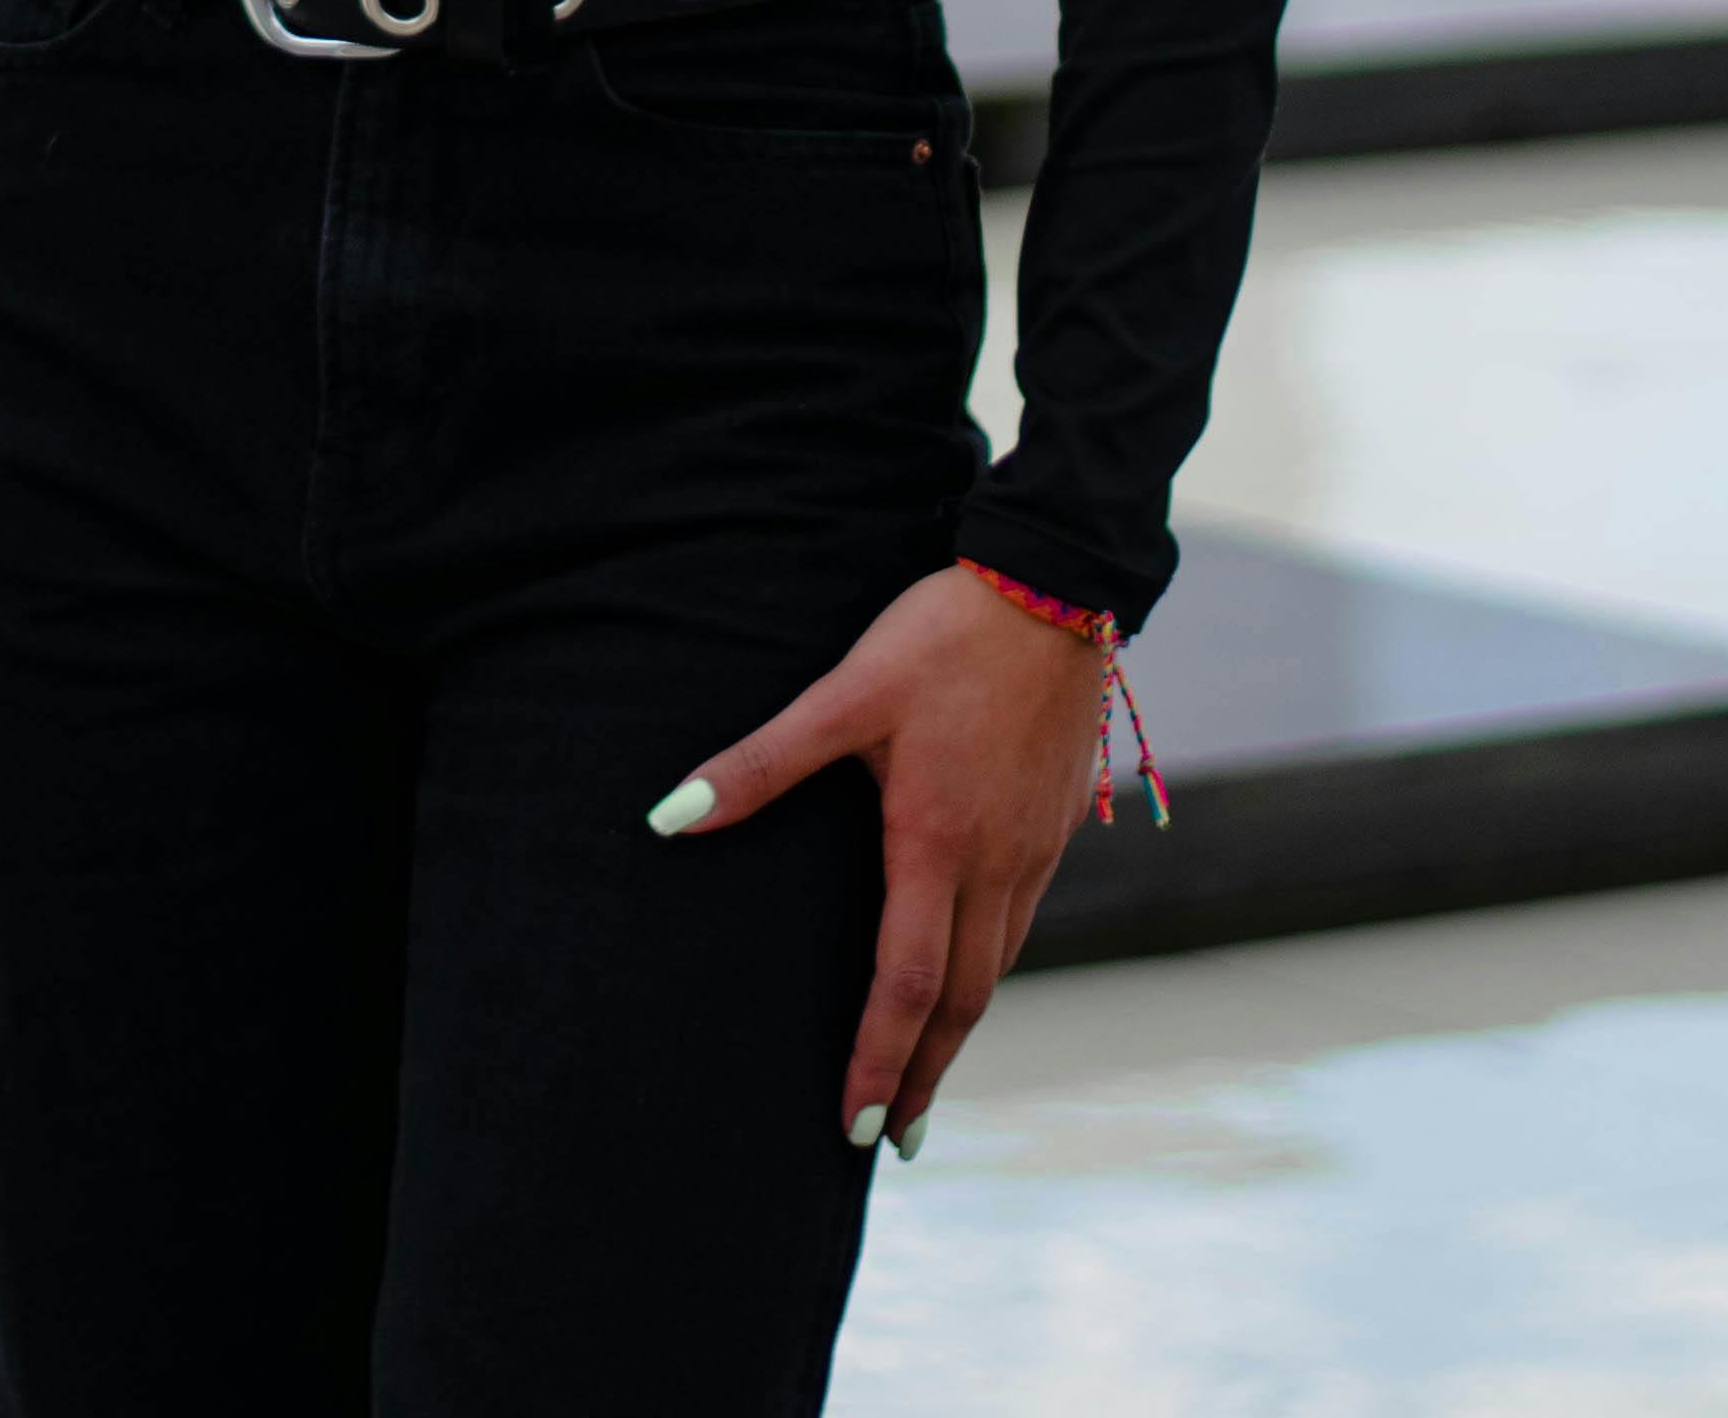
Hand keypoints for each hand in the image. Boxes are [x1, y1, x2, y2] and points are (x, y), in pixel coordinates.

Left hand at [653, 563, 1104, 1146]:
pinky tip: (972, 973)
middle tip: (897, 1139)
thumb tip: (673, 814)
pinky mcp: (1054, 824)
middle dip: (926, 1076)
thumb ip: (762, 762)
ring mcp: (1034, 848)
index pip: (906, 985)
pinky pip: (1021, 923)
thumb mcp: (846, 692)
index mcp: (937, 843)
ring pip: (998, 966)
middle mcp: (995, 863)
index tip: (857, 1129)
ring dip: (961, 1030)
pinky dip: (990, 970)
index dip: (880, 1062)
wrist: (1053, 587)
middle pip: (961, 1000)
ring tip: (929, 1077)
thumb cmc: (943, 636)